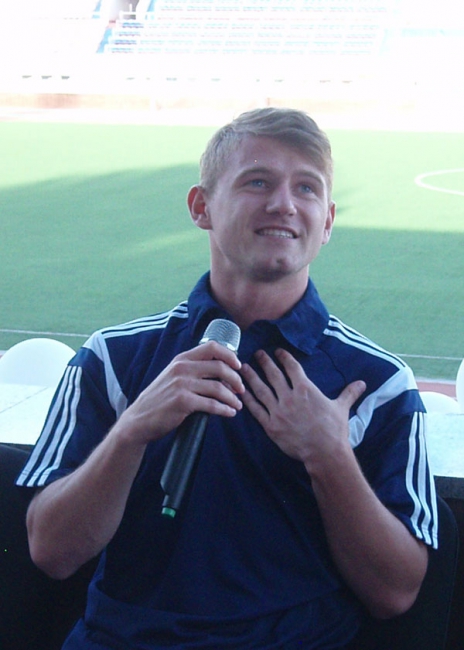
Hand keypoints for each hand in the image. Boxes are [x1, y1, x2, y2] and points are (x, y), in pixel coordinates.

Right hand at [119, 341, 244, 444]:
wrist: (139, 419)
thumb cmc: (160, 399)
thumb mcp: (173, 376)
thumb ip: (192, 369)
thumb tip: (221, 369)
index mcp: (182, 359)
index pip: (212, 347)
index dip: (230, 355)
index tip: (238, 366)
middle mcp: (182, 368)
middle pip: (220, 367)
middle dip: (236, 379)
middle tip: (241, 390)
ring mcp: (182, 384)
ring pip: (218, 388)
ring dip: (233, 398)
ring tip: (238, 405)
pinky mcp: (183, 402)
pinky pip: (212, 404)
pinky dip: (225, 409)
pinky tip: (229, 413)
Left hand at [240, 348, 364, 466]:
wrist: (325, 453)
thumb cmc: (334, 430)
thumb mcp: (341, 408)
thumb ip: (349, 393)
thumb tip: (362, 383)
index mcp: (306, 390)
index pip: (292, 368)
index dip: (284, 357)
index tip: (278, 351)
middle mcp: (290, 397)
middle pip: (274, 375)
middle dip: (265, 362)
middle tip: (258, 353)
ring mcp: (279, 411)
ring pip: (261, 390)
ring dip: (252, 377)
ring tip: (245, 367)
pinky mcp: (271, 426)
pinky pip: (256, 410)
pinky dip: (248, 399)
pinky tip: (242, 391)